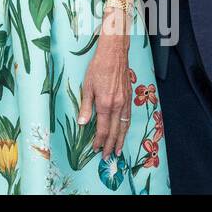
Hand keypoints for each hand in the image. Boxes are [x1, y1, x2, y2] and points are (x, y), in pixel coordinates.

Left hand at [78, 30, 131, 157]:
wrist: (114, 54)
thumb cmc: (98, 68)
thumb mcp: (87, 86)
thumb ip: (86, 106)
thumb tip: (82, 123)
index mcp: (105, 104)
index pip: (102, 129)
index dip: (99, 141)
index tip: (96, 149)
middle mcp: (117, 106)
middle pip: (114, 131)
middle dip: (111, 145)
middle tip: (108, 157)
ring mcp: (125, 102)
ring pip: (124, 126)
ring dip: (121, 140)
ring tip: (118, 151)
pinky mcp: (129, 97)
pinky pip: (129, 117)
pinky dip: (126, 128)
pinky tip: (124, 132)